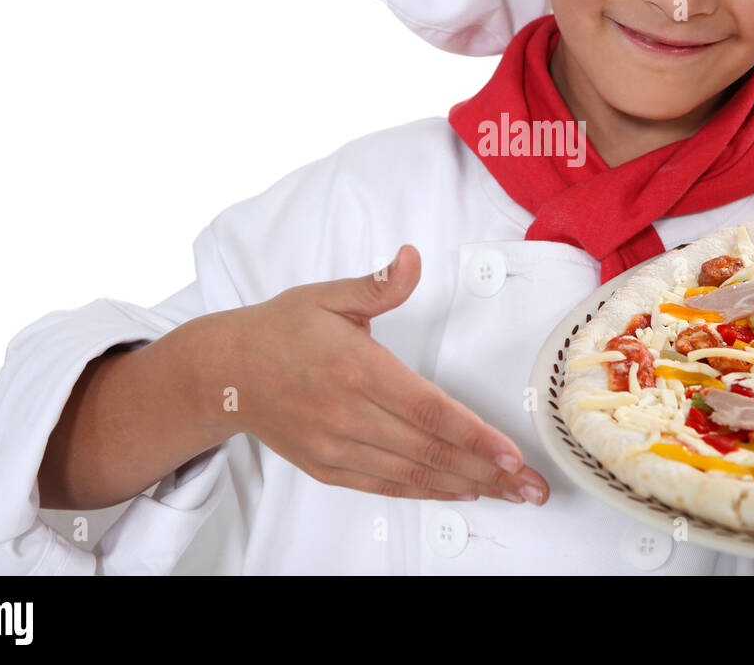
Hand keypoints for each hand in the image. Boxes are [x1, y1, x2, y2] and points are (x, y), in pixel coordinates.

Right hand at [210, 244, 548, 504]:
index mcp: (356, 370)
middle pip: (430, 451)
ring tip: (509, 493)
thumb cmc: (278, 332)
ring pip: (413, 474)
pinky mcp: (327, 466)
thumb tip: (412, 259)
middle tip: (530, 487)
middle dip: (488, 472)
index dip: (475, 437)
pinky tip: (459, 490)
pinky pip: (386, 485)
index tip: (512, 454)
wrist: (223, 373)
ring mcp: (336, 446)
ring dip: (467, 486)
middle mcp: (347, 415)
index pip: (429, 411)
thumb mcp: (328, 296)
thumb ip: (379, 285)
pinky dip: (426, 491)